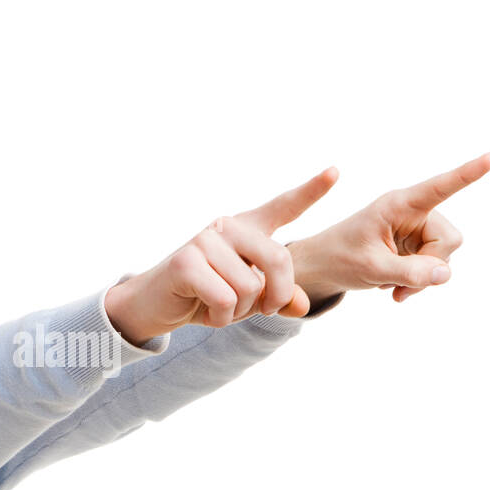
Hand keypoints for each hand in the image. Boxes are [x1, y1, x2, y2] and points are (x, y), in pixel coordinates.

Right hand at [105, 168, 338, 343]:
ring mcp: (204, 240)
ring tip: (219, 307)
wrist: (154, 306)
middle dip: (276, 296)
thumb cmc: (204, 297)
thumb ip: (278, 297)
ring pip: (251, 287)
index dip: (310, 191)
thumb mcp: (248, 299)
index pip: (282, 207)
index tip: (335, 172)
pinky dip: (221, 318)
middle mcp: (227, 226)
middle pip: (279, 259)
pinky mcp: (186, 262)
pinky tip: (204, 313)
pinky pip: (226, 300)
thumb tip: (302, 306)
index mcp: (246, 229)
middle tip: (263, 310)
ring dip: (240, 311)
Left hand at [288, 152, 489, 303]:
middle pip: (449, 239)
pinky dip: (417, 281)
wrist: (323, 267)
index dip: (467, 174)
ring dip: (422, 278)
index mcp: (398, 204)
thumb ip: (408, 273)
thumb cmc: (340, 259)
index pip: (438, 188)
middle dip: (431, 265)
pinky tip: (393, 285)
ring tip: (392, 287)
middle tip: (401, 286)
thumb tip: (445, 275)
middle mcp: (413, 212)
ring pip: (443, 257)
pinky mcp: (416, 245)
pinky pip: (434, 267)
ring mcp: (417, 229)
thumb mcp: (371, 269)